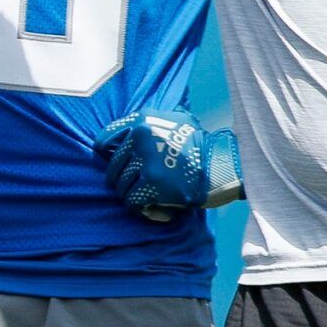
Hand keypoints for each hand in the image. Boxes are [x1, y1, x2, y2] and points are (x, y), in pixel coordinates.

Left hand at [94, 109, 242, 222]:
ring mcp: (147, 161)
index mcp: (142, 121)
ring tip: (148, 196)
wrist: (222, 165)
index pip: (103, 141)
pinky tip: (151, 207)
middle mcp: (141, 137)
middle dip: (123, 179)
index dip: (110, 157)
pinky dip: (140, 207)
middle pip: (113, 167)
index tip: (122, 166)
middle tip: (139, 186)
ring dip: (132, 194)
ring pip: (121, 185)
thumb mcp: (173, 120)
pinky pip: (132, 200)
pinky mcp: (154, 183)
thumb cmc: (197, 145)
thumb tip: (122, 136)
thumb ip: (147, 124)